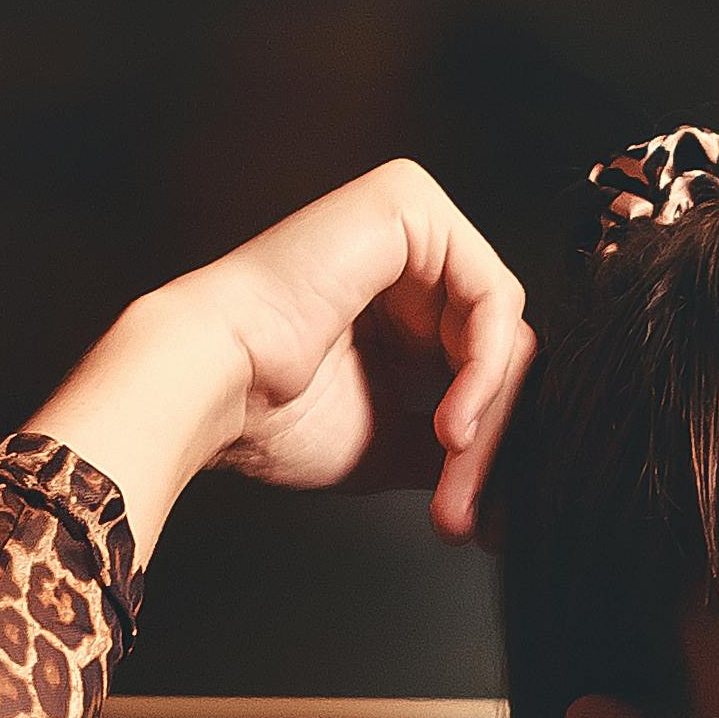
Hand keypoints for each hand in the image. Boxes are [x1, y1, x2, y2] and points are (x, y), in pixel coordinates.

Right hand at [36, 160, 532, 548]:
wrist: (213, 385)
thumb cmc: (274, 413)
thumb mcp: (391, 443)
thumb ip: (453, 447)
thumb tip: (506, 497)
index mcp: (401, 300)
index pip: (484, 363)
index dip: (486, 440)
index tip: (470, 513)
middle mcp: (411, 254)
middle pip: (500, 348)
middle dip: (488, 437)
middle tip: (462, 507)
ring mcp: (413, 221)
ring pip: (502, 330)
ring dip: (486, 414)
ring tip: (450, 467)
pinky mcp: (411, 204)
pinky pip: (491, 297)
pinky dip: (482, 369)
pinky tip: (449, 423)